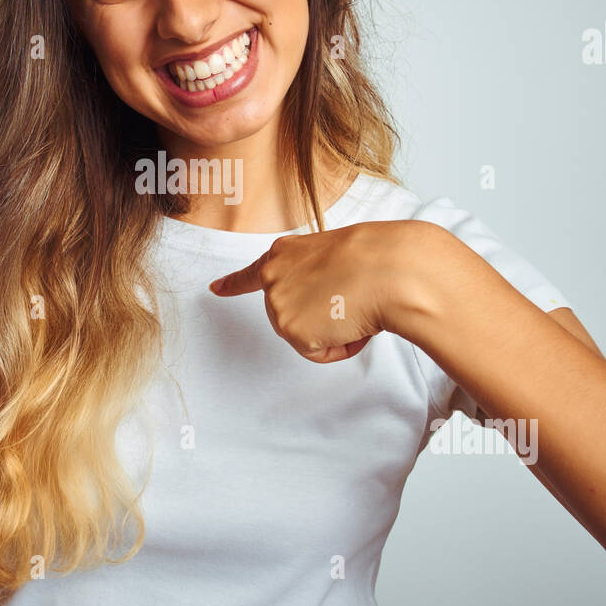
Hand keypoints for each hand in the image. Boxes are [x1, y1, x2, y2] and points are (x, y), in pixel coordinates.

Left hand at [209, 220, 421, 363]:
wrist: (389, 269)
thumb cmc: (378, 258)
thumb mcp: (338, 255)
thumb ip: (320, 275)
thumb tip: (332, 298)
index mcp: (284, 253)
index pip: (253, 273)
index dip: (233, 283)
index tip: (215, 288)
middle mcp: (272, 277)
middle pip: (291, 316)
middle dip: (320, 317)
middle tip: (348, 300)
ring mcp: (278, 304)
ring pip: (307, 336)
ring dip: (334, 331)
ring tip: (354, 306)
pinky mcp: (291, 330)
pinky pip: (319, 353)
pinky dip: (340, 346)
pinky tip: (352, 323)